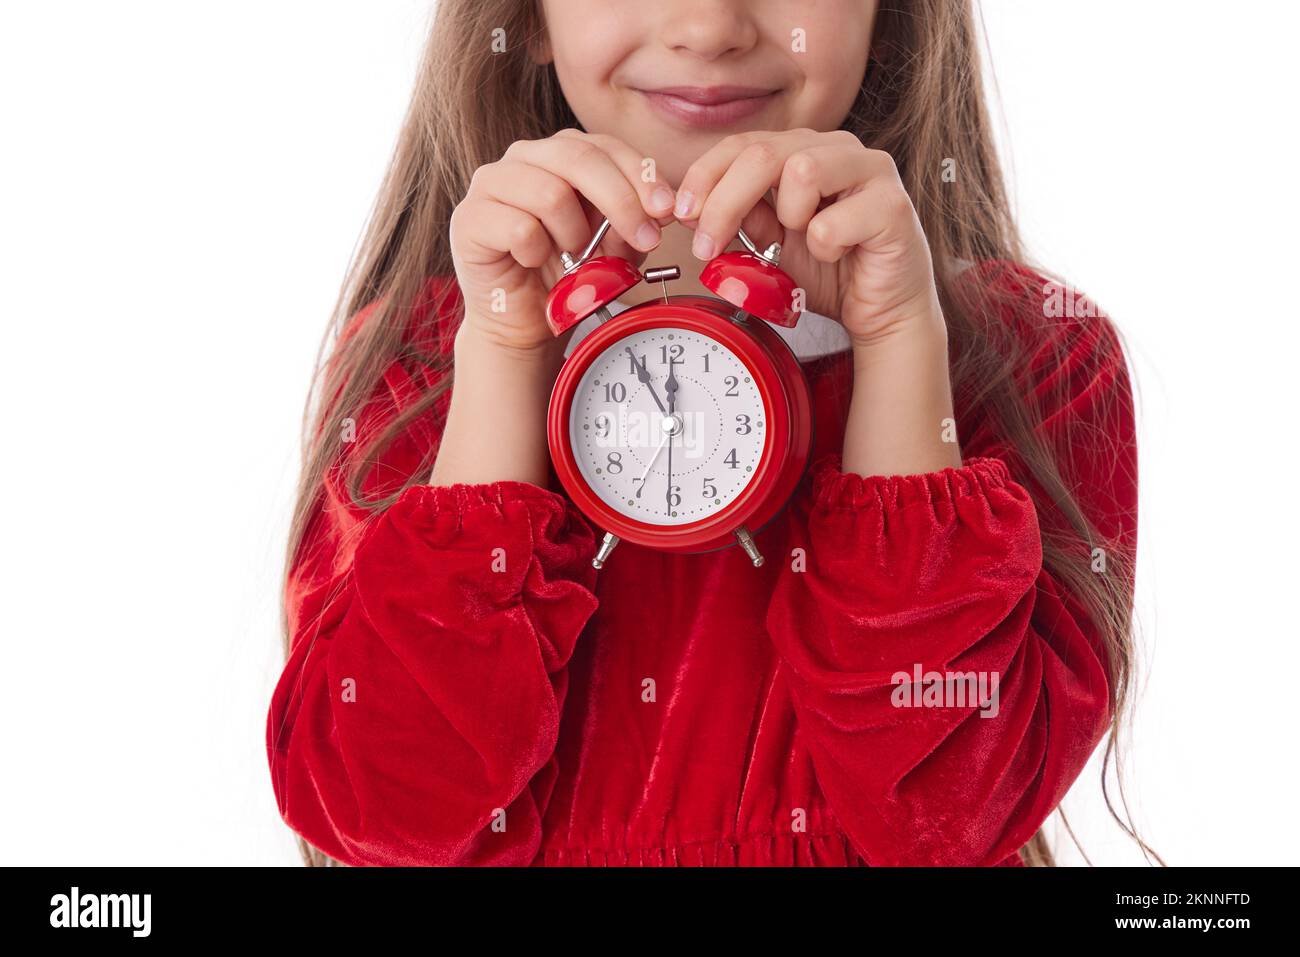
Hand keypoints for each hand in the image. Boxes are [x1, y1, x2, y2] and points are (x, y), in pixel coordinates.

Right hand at [449, 129, 676, 355]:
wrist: (525, 321)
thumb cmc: (568, 276)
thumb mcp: (615, 242)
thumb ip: (636, 217)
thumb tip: (664, 205)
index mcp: (558, 153)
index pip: (604, 145)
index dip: (640, 175)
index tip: (667, 210)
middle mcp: (522, 158)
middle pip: (579, 159)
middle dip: (622, 201)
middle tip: (644, 239)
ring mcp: (490, 184)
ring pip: (551, 194)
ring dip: (573, 236)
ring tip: (569, 258)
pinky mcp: (469, 219)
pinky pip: (519, 228)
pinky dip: (538, 254)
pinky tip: (534, 263)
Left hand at [672, 128, 943, 347]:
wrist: (882, 311)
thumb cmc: (831, 272)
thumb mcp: (769, 243)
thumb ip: (741, 216)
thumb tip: (693, 207)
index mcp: (806, 149)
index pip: (743, 143)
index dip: (705, 177)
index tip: (681, 215)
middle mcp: (839, 149)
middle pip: (763, 152)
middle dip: (723, 203)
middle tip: (706, 246)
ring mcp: (872, 171)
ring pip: (802, 169)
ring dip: (787, 218)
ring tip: (801, 240)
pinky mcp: (893, 206)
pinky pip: (832, 222)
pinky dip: (823, 247)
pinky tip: (836, 255)